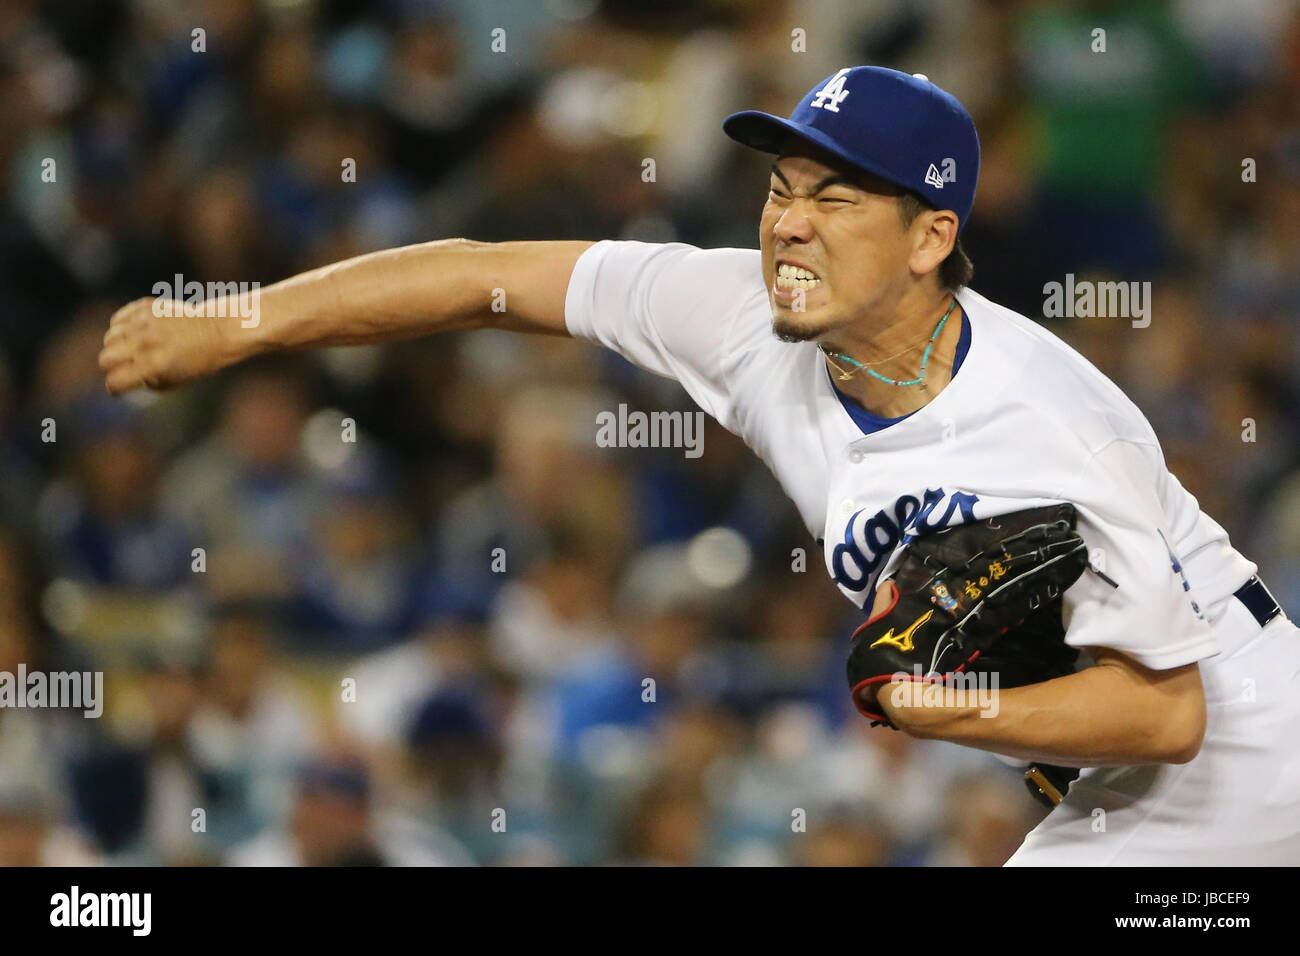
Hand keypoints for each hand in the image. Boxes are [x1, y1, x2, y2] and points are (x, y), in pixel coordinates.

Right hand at [98, 297, 239, 394]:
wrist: (217, 331)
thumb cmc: (195, 362)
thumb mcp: (171, 381)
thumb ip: (142, 382)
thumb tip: (116, 379)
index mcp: (155, 365)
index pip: (115, 381)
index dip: (115, 388)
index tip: (118, 387)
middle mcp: (148, 342)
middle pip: (105, 358)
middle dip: (112, 367)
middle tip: (125, 366)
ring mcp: (146, 322)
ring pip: (109, 337)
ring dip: (117, 346)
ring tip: (134, 348)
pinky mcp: (146, 306)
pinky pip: (117, 319)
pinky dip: (122, 328)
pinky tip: (136, 333)